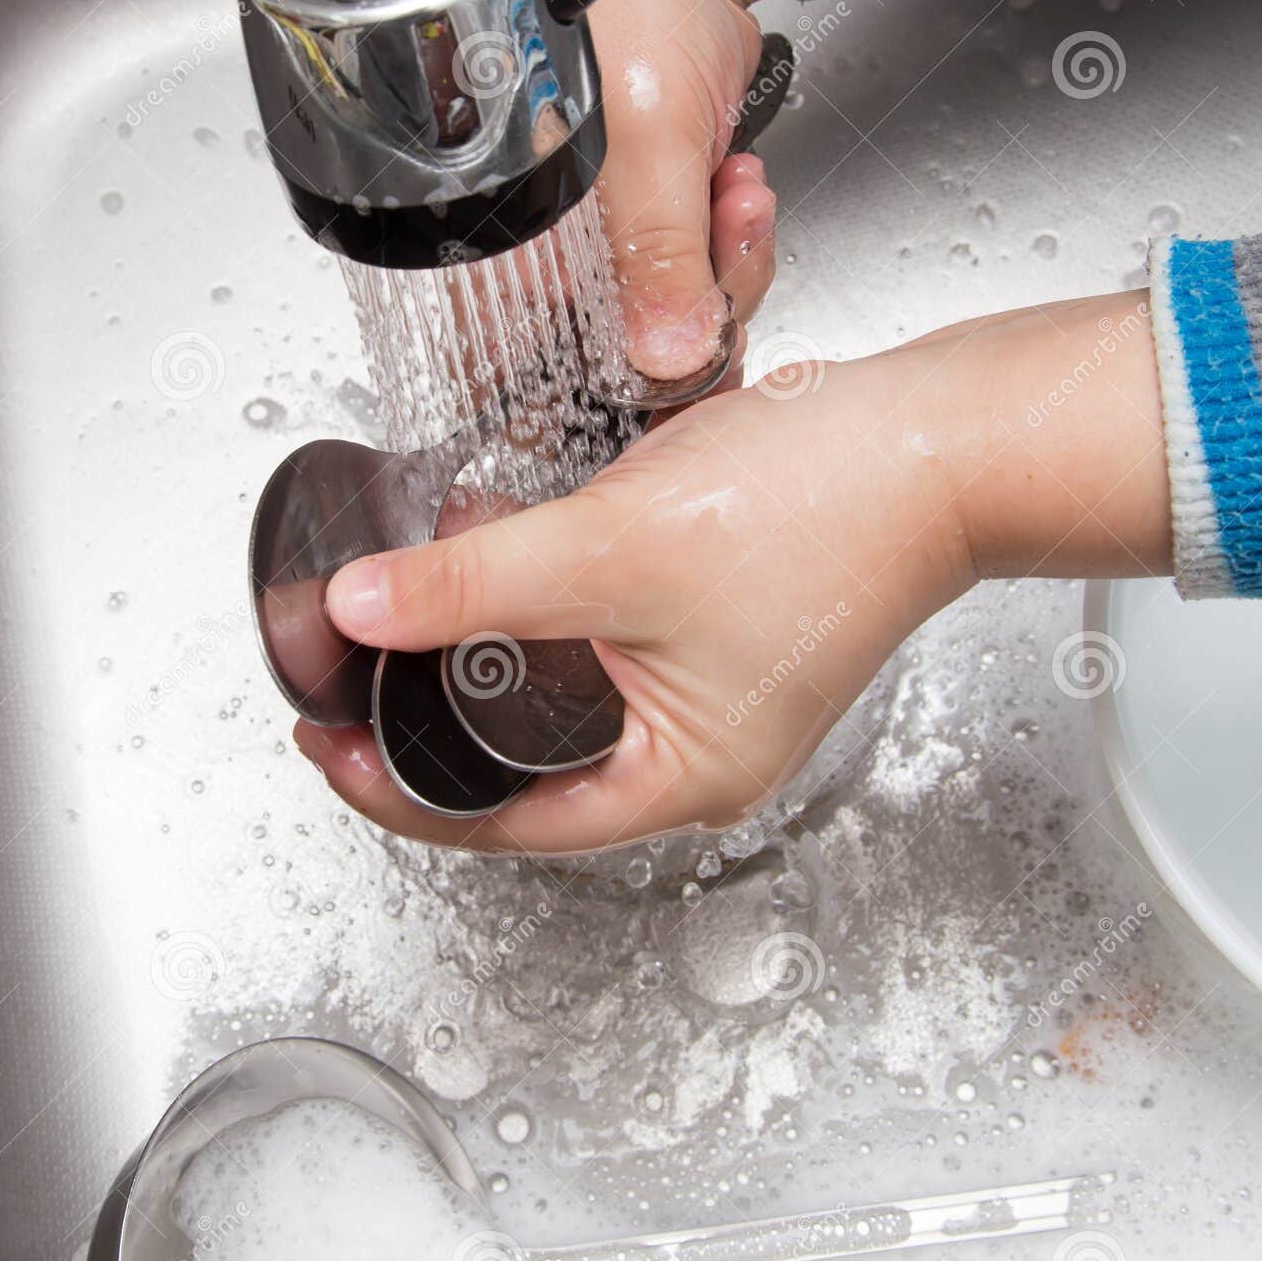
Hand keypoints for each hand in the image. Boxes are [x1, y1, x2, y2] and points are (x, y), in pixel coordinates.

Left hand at [293, 292, 1171, 853]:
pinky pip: (603, 639)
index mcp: (678, 777)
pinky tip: (505, 554)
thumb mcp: (615, 550)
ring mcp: (712, 691)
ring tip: (410, 618)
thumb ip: (476, 584)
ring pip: (563, 696)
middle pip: (525, 764)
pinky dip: (543, 607)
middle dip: (431, 719)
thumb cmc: (827, 512)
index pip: (499, 821)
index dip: (396, 786)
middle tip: (352, 678)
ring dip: (485, 655)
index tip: (324, 738)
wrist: (938, 439)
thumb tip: (360, 610)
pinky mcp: (718, 626)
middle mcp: (696, 751)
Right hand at [555, 0, 792, 380]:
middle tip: (725, 233)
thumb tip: (666, 361)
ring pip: (679, 330)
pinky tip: (739, 183)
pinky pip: (709, 284)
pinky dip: (738, 242)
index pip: (535, 383)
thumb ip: (659, 258)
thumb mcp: (647, 143)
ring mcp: (607, 252)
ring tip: (736, 188)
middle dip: (699, 308)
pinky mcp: (660, 231)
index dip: (609, 392)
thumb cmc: (623, 11)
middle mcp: (546, 269)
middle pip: (624, 365)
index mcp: (502, 256)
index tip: (677, 367)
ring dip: (730, 264)